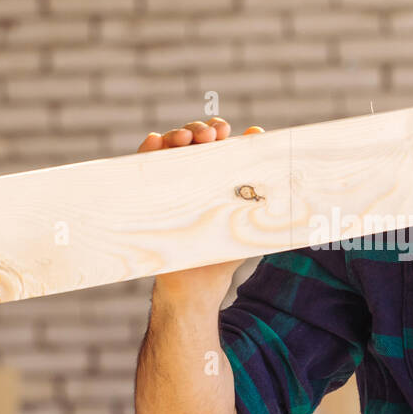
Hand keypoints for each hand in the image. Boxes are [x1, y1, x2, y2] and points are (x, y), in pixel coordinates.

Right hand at [139, 117, 264, 301]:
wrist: (199, 283)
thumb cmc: (225, 248)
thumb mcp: (247, 215)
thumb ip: (259, 185)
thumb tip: (269, 156)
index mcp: (212, 175)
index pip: (212, 143)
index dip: (216, 131)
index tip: (225, 131)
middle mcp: (187, 175)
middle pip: (190, 141)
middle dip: (200, 131)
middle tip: (210, 135)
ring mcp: (166, 184)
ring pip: (167, 148)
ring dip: (176, 135)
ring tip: (186, 138)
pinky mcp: (148, 196)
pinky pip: (143, 167)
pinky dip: (147, 149)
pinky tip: (155, 141)